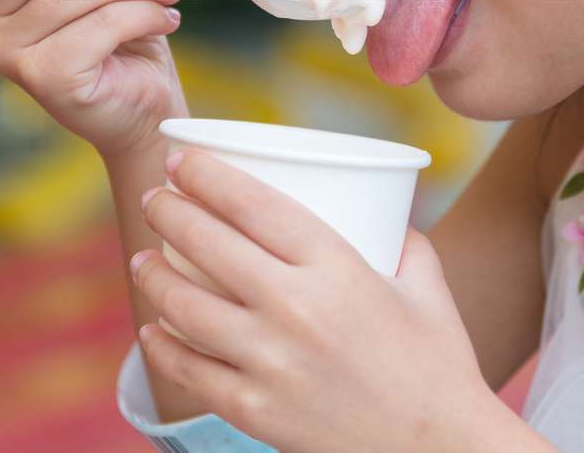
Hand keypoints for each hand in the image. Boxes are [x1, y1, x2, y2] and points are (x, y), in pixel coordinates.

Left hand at [130, 149, 517, 452]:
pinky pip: (190, 371)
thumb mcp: (427, 284)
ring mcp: (271, 365)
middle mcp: (297, 310)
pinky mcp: (255, 412)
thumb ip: (401, 237)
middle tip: (154, 198)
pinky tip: (152, 328)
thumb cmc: (439, 362)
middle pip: (208, 245)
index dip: (205, 175)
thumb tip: (378, 209)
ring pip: (185, 307)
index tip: (179, 158)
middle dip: (168, 211)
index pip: (252, 204)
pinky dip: (161, 346)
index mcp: (338, 268)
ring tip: (143, 259)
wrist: (440, 450)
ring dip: (154, 275)